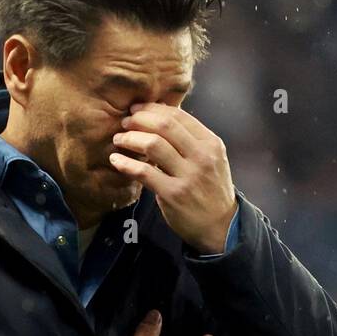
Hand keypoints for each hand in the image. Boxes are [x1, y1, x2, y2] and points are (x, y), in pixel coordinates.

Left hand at [107, 103, 236, 254]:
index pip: (178, 115)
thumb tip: (161, 119)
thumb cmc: (210, 191)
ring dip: (130, 138)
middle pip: (164, 125)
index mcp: (210, 143)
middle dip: (140, 119)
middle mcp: (201, 156)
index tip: (137, 109)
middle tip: (126, 122)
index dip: (152, 108)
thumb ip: (190, 141)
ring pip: (153, 145)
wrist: (220, 227)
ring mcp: (188, 176)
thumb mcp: (211, 160)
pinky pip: (144, 172)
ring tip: (119, 140)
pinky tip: (116, 161)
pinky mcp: (173, 194)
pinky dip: (126, 164)